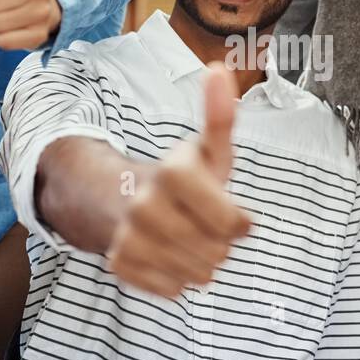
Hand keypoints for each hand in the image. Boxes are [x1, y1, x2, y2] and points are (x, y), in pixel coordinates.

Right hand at [107, 63, 250, 297]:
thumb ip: (220, 117)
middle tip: (205, 225)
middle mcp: (144, 204)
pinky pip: (173, 290)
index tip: (239, 219)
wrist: (124, 199)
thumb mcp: (208, 150)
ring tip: (189, 240)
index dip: (239, 224)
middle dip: (220, 243)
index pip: (230, 222)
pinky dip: (178, 279)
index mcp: (172, 173)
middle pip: (217, 252)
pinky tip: (169, 256)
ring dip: (201, 262)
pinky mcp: (120, 264)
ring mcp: (128, 236)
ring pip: (198, 275)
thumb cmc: (183, 178)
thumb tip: (218, 69)